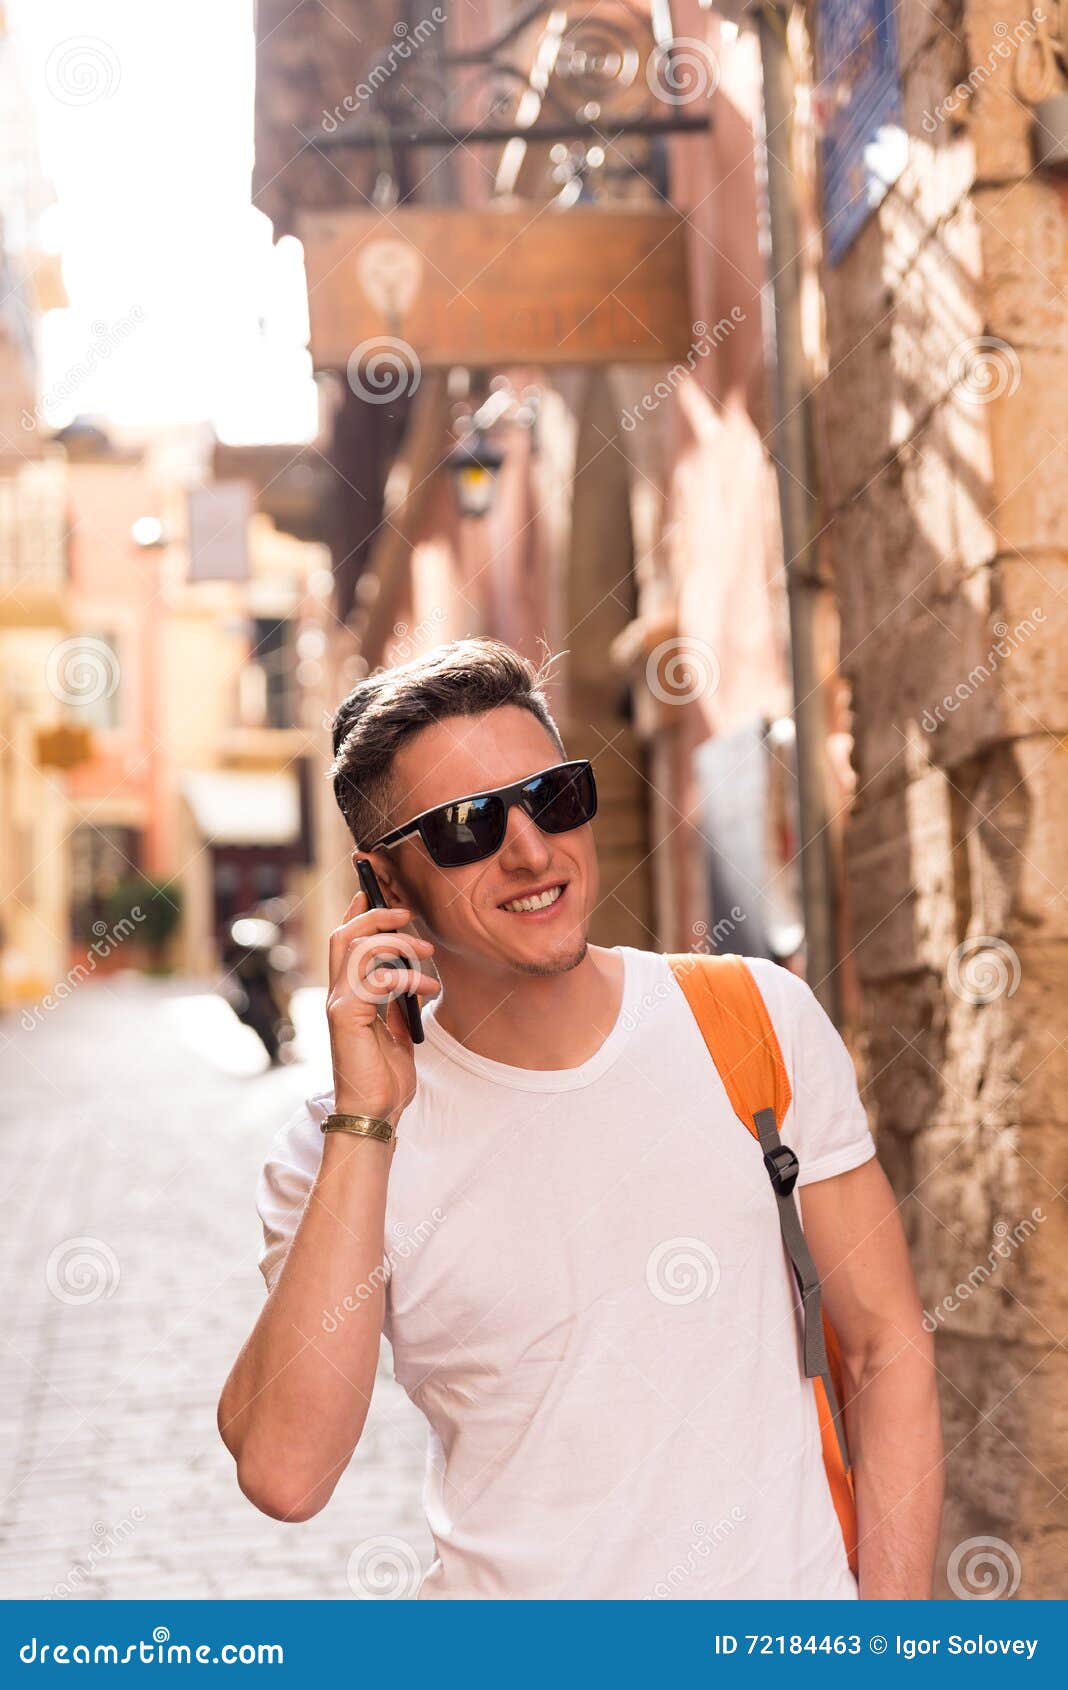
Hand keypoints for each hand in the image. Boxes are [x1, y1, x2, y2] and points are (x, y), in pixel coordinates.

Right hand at [326, 890, 439, 1123]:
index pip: (345, 941)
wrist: (375, 1112)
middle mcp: (338, 994)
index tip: (377, 891)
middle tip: (408, 915)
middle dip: (376, 915)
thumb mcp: (395, 1031)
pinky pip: (375, 978)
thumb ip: (395, 1003)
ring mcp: (340, 1003)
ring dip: (399, 943)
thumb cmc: (384, 1077)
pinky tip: (428, 989)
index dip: (358, 911)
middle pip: (345, 934)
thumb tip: (410, 978)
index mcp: (348, 995)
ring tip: (428, 954)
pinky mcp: (347, 1016)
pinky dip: (406, 976)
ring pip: (358, 948)